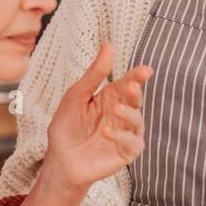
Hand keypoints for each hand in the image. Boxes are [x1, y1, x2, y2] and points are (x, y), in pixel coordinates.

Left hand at [45, 43, 152, 193]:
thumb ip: (94, 74)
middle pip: (135, 99)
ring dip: (129, 114)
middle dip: (136, 92)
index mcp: (112, 97)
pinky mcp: (126, 151)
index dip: (137, 76)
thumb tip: (108, 45)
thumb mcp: (76, 96)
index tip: (145, 70)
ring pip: (136, 120)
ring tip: (115, 109)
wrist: (60, 160)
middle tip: (133, 86)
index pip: (128, 83)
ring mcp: (126, 132)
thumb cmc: (67, 127)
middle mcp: (122, 113)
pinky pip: (131, 142)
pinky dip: (121, 136)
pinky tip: (106, 131)